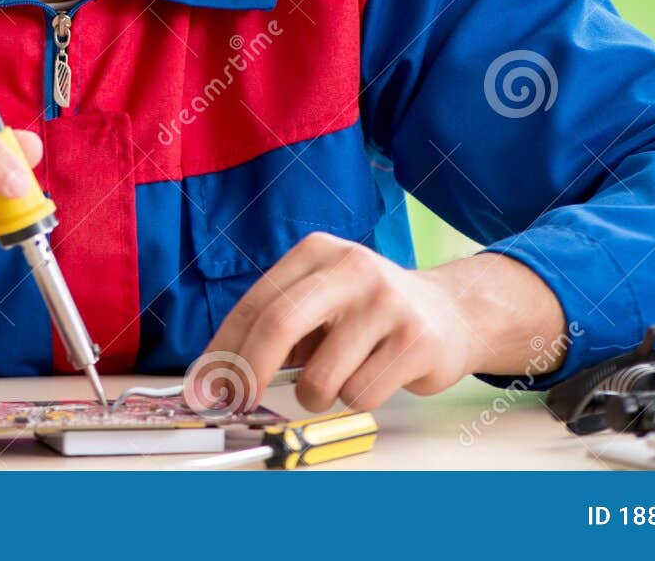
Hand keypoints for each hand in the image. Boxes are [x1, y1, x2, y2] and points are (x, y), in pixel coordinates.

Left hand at [197, 234, 564, 413]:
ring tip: (342, 376)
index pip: (256, 303)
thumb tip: (217, 378)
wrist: (452, 313)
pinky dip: (358, 400)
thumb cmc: (368, 314)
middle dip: (248, 373)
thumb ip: (274, 328)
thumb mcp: (321, 301)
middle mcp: (351, 267)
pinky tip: (379, 375)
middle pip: (279, 324)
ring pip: (321, 377)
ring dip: (318, 396)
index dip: (224, 350)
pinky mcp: (416, 340)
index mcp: (317, 252)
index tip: (202, 387)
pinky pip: (361, 395)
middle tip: (236, 403)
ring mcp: (386, 302)